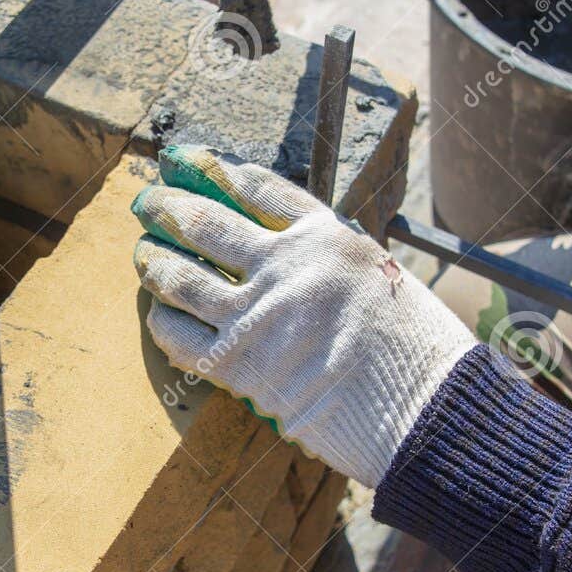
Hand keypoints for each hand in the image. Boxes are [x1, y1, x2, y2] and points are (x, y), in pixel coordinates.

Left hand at [132, 145, 474, 487]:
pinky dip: (163, 321)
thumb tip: (281, 249)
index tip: (187, 159)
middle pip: (207, 222)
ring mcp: (259, 315)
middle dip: (169, 207)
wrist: (428, 412)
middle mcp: (287, 266)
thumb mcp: (380, 278)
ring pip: (182, 277)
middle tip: (148, 200)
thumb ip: (328, 259)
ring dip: (154, 261)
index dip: (214, 170)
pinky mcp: (241, 365)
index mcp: (327, 236)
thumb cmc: (417, 352)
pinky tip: (159, 315)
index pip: (258, 187)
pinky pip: (181, 336)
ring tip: (143, 253)